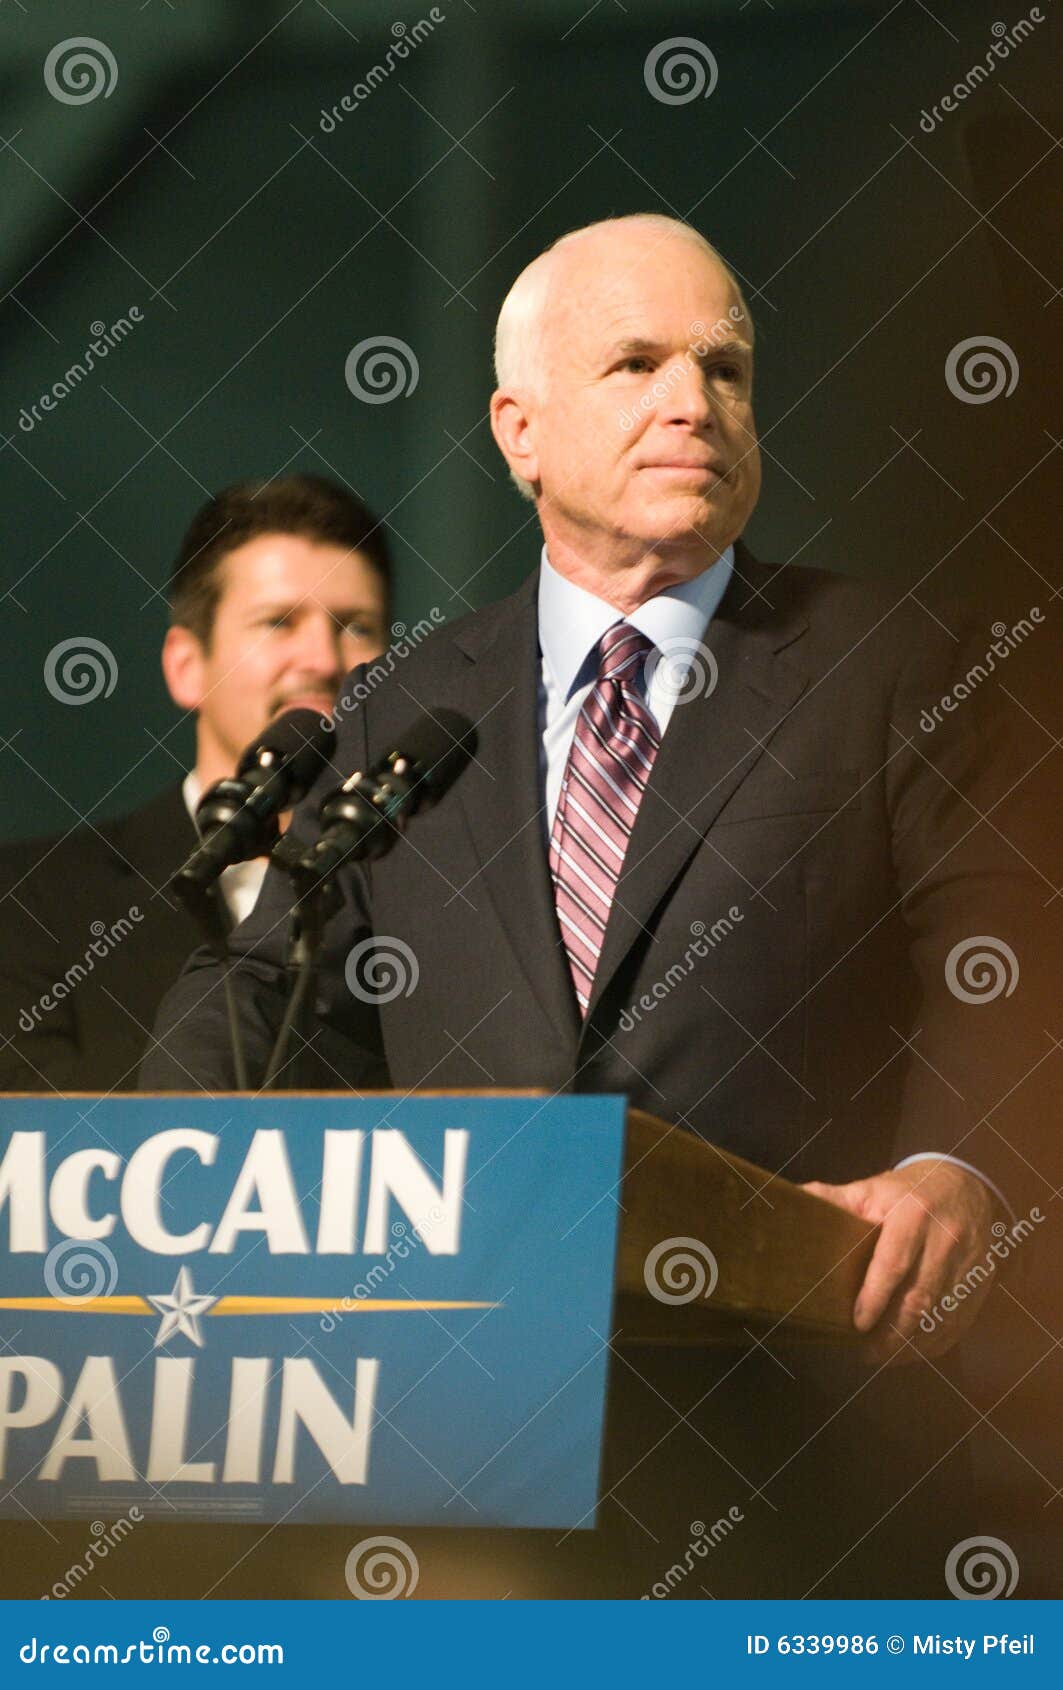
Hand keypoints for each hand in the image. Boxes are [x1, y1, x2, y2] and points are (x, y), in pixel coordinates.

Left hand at [800, 1160, 999, 1365]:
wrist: (967, 1187)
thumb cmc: (908, 1193)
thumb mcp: (872, 1190)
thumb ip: (833, 1199)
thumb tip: (791, 1200)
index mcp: (914, 1213)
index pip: (895, 1262)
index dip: (875, 1296)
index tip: (856, 1323)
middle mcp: (946, 1239)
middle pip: (920, 1298)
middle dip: (892, 1334)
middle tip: (865, 1352)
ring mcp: (969, 1263)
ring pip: (941, 1316)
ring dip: (912, 1345)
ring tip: (882, 1356)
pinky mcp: (981, 1283)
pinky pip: (959, 1323)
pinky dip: (934, 1344)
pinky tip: (911, 1352)